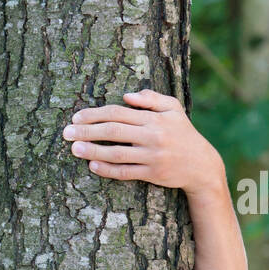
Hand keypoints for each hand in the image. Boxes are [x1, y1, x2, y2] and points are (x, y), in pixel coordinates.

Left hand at [63, 89, 224, 199]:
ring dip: (92, 151)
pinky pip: (125, 172)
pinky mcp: (152, 174)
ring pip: (116, 153)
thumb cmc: (183, 133)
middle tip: (66, 132)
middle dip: (87, 131)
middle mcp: (152, 136)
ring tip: (74, 149)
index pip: (118, 113)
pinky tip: (92, 166)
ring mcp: (152, 156)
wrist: (201, 165)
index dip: (95, 114)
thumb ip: (151, 99)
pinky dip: (108, 170)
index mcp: (154, 118)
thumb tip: (127, 95)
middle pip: (113, 131)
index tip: (76, 116)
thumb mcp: (173, 109)